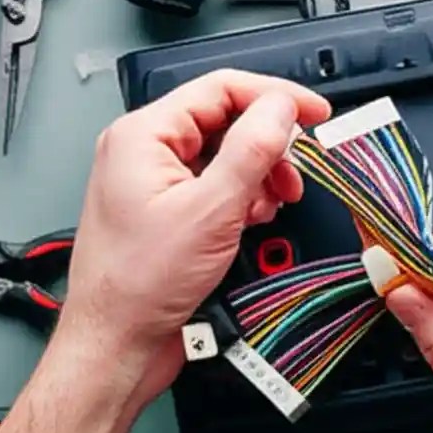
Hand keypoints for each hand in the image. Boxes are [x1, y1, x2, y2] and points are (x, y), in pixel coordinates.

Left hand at [61, 70, 330, 407]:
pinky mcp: (167, 211)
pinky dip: (243, 198)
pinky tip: (251, 220)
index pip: (220, 88)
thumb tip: (280, 109)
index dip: (274, 96)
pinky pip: (215, 185)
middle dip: (268, 146)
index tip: (314, 112)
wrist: (117, 344)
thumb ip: (251, 151)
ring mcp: (154, 182)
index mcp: (143, 136)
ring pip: (224, 155)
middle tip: (295, 173)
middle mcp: (144, 152)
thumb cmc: (139, 285)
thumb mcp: (211, 211)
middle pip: (225, 120)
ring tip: (270, 204)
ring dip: (258, 176)